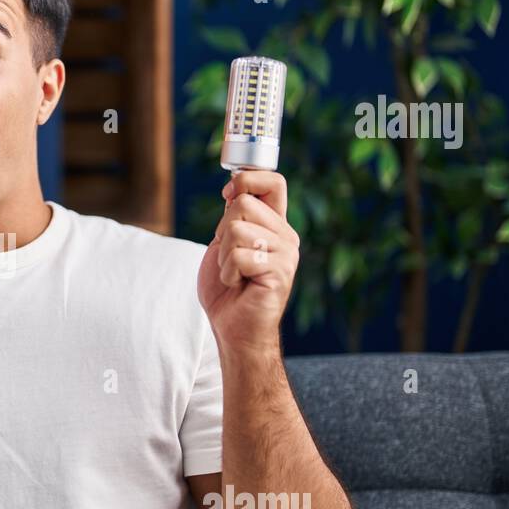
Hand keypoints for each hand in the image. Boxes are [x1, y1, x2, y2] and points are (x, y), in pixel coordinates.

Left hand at [197, 170, 299, 358]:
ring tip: (234, 273)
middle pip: (244, 203)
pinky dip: (228, 272)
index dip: (247, 179)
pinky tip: (238, 284)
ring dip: (223, 255)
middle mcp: (286, 236)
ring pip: (237, 229)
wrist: (233, 329)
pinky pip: (239, 256)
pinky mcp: (279, 273)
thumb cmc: (227, 290)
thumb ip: (235, 218)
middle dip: (222, 230)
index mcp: (275, 225)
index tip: (228, 195)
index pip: (274, 181)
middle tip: (229, 257)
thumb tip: (235, 187)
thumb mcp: (225, 244)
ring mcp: (286, 254)